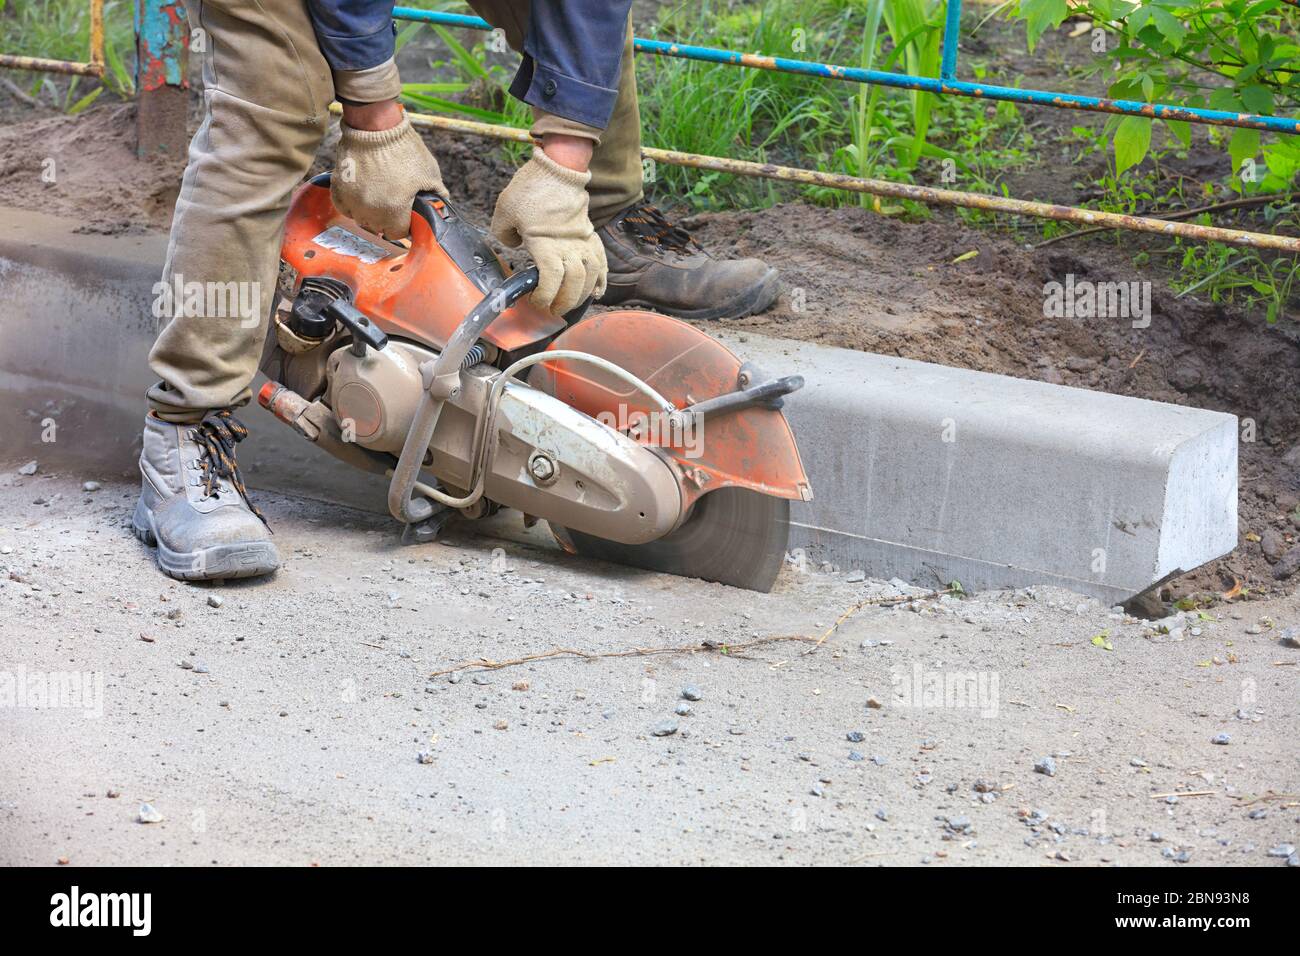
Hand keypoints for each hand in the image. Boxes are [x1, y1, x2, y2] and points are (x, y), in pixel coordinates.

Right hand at [332, 104, 447, 239]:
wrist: (375, 126)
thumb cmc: (403, 148)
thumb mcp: (429, 173)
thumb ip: (436, 195)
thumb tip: (440, 206)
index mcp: (393, 211)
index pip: (398, 233)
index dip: (404, 225)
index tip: (405, 217)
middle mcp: (370, 211)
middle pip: (378, 228)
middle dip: (388, 220)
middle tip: (393, 205)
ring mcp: (352, 200)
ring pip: (360, 219)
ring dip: (370, 214)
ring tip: (378, 199)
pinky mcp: (338, 188)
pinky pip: (344, 207)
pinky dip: (352, 205)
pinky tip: (362, 196)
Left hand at [490, 146, 606, 315]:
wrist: (559, 167)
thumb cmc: (531, 187)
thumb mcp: (504, 210)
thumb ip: (504, 234)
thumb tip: (513, 245)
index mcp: (545, 243)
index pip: (551, 279)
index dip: (545, 296)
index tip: (536, 301)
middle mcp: (568, 246)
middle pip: (574, 283)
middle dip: (564, 302)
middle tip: (552, 309)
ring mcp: (583, 242)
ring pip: (590, 276)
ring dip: (582, 295)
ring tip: (570, 303)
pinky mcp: (591, 236)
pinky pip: (601, 262)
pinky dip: (601, 279)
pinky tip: (597, 292)